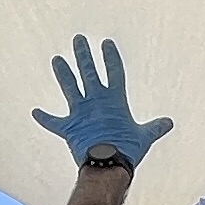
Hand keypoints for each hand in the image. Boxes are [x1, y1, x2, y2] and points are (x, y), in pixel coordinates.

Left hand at [31, 36, 174, 168]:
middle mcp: (95, 101)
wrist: (107, 165)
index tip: (106, 43)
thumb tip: (169, 122)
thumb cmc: (127, 151)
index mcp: (115, 100)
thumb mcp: (145, 137)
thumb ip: (155, 127)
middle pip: (88, 71)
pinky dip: (44, 118)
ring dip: (62, 73)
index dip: (110, 57)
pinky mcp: (68, 128)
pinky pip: (53, 122)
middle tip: (78, 39)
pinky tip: (34, 111)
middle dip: (83, 54)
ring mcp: (80, 113)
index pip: (114, 72)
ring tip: (56, 59)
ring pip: (69, 87)